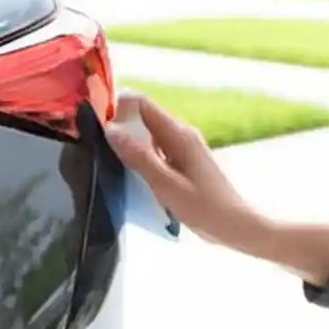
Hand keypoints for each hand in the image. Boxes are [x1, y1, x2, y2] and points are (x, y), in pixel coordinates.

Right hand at [104, 92, 267, 250]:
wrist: (234, 224)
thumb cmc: (203, 207)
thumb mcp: (165, 184)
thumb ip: (138, 156)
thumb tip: (110, 129)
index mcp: (177, 134)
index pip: (141, 103)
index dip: (116, 106)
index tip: (93, 123)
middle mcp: (180, 133)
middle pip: (142, 116)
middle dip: (118, 124)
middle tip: (93, 145)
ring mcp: (183, 146)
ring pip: (147, 133)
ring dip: (127, 141)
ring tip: (105, 159)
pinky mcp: (183, 159)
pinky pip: (154, 148)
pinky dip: (139, 154)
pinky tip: (129, 173)